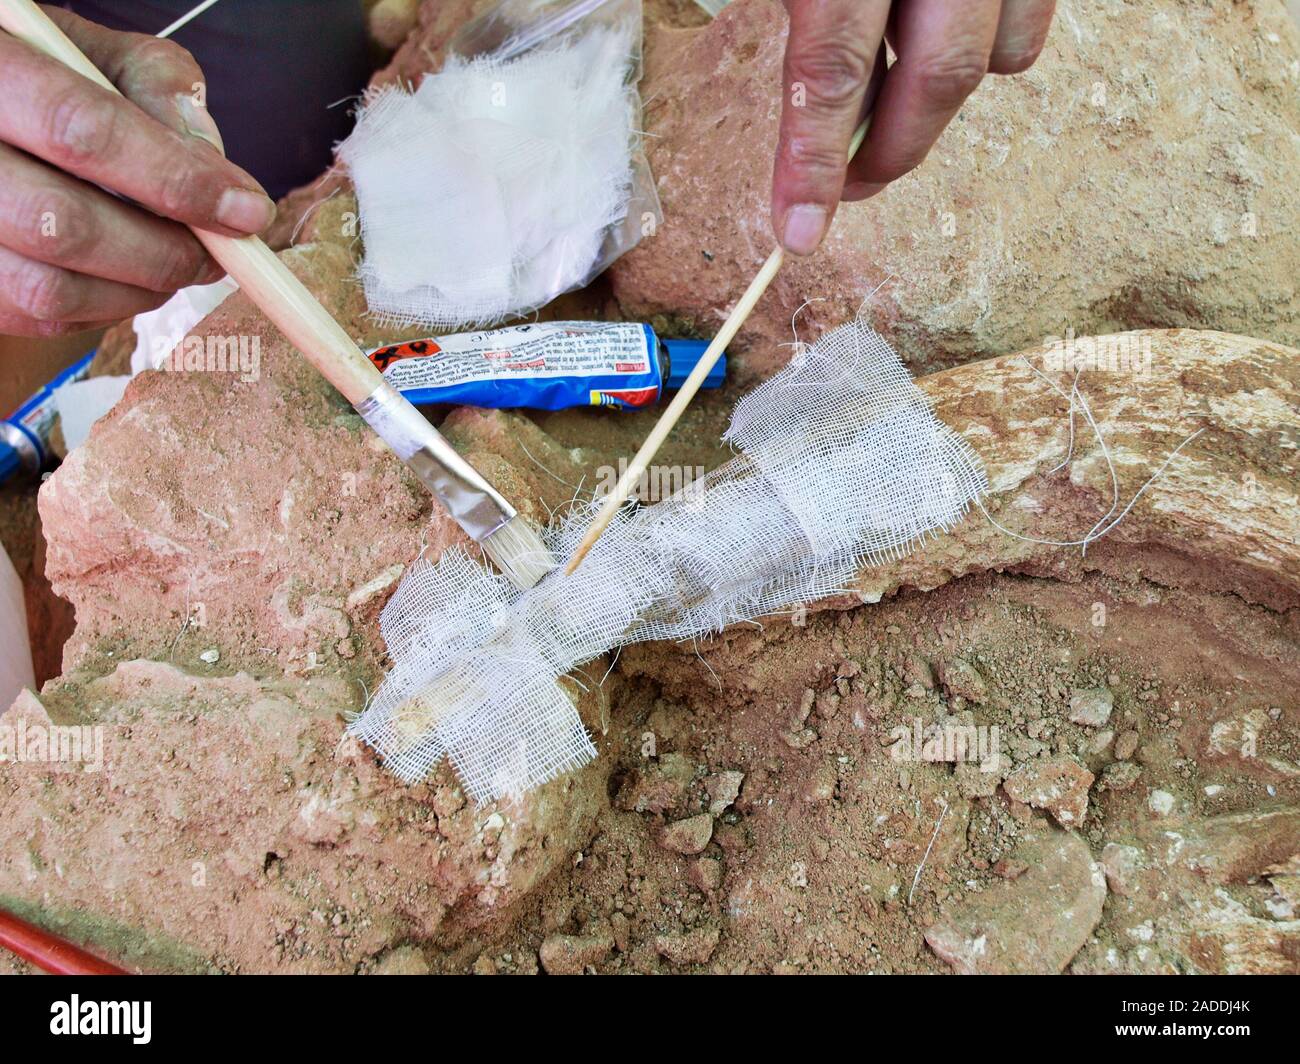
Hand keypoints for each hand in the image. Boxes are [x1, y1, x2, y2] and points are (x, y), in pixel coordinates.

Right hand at [0, 7, 275, 336]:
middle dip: (166, 251)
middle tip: (219, 254)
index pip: (83, 131)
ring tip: (179, 265)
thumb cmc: (46, 77)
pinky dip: (103, 309)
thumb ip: (154, 84)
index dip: (177, 179)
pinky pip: (39, 317)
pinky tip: (127, 277)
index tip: (248, 211)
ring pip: (51, 288)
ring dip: (140, 290)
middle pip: (65, 225)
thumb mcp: (92, 52)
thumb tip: (210, 155)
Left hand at [772, 0, 1054, 254]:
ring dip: (937, 94)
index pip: (833, 68)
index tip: (798, 233)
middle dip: (890, 150)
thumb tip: (838, 134)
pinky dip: (984, 52)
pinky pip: (1028, 30)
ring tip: (893, 70)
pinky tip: (933, 29)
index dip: (813, 160)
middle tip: (852, 184)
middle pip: (936, 77)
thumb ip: (819, 31)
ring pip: (998, 60)